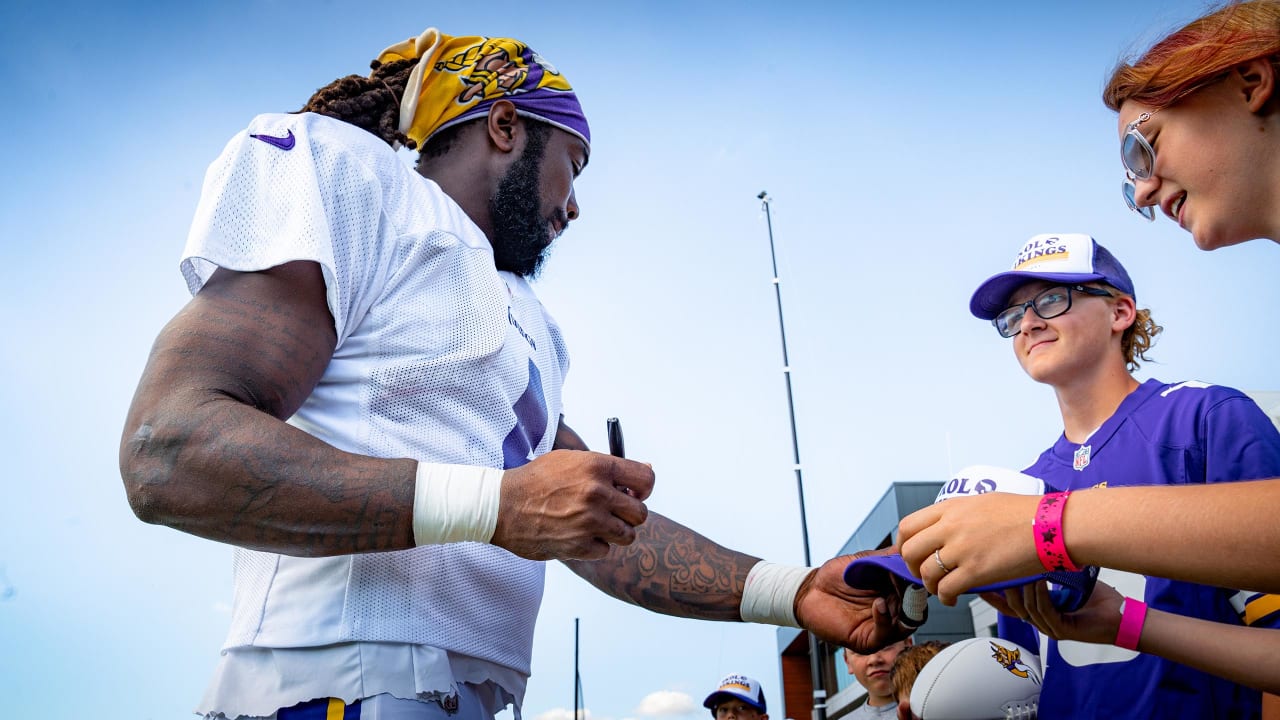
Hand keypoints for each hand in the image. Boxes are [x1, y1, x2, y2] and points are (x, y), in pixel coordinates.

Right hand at [493, 449, 653, 560]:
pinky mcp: (578, 545)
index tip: (634, 493)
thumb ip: (609, 466)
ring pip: (627, 535)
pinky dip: (595, 545)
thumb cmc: (536, 480)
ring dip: (615, 532)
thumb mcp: (571, 460)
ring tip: (595, 524)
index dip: (643, 488)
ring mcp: (589, 521)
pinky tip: (578, 534)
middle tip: (613, 512)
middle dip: (630, 514)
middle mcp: (597, 493)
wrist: (502, 505)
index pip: (646, 479)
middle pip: (641, 513)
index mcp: (597, 466)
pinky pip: (605, 550)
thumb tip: (646, 469)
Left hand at [795, 549, 916, 652]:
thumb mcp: (863, 561)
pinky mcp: (868, 639)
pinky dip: (885, 619)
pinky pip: (885, 634)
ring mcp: (882, 626)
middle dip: (917, 593)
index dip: (920, 578)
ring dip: (906, 607)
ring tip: (896, 591)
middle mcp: (893, 610)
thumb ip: (886, 557)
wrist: (809, 591)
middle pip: (918, 607)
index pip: (919, 589)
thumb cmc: (835, 576)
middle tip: (911, 579)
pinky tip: (878, 604)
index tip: (917, 565)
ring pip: (908, 624)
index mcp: (895, 592)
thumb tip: (908, 546)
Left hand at [897, 492, 1041, 605]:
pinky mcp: (976, 571)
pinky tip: (952, 598)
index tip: (909, 553)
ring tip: (941, 588)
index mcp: (951, 508)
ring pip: (926, 572)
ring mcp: (962, 549)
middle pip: (910, 550)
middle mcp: (951, 526)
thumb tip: (945, 527)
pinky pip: (946, 589)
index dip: (904, 543)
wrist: (1051, 526)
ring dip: (930, 585)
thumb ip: (958, 515)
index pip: (909, 525)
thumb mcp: (982, 502)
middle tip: (922, 573)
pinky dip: (945, 597)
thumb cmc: (1024, 514)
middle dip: (912, 566)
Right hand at [981, 580, 1122, 644]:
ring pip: (1025, 608)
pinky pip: (1043, 610)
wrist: (1124, 616)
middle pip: (1011, 607)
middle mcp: (1041, 622)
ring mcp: (1050, 628)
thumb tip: (1034, 547)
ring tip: (1021, 566)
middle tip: (996, 568)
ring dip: (1022, 586)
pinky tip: (1037, 578)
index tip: (979, 579)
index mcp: (1040, 613)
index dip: (992, 594)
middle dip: (1002, 588)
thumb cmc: (1100, 600)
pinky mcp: (1061, 630)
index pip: (1008, 605)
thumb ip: (1049, 572)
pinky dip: (1038, 593)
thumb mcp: (1068, 581)